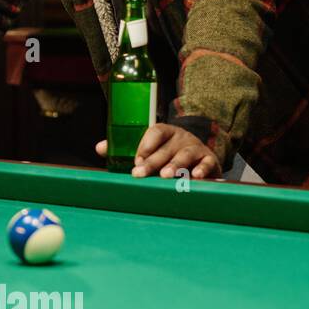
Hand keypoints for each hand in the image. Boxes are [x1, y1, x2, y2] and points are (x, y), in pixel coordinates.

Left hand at [95, 123, 221, 179]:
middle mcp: (180, 137)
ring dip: (175, 165)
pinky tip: (195, 177)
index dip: (145, 144)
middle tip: (140, 173)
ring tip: (166, 176)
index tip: (135, 159)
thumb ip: (124, 148)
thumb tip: (99, 148)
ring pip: (185, 154)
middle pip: (166, 148)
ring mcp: (196, 147)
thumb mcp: (147, 147)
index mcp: (164, 131)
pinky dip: (202, 170)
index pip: (155, 131)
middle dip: (152, 161)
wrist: (199, 152)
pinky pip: (208, 163)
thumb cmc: (166, 151)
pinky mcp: (209, 159)